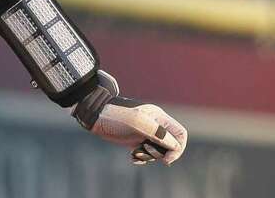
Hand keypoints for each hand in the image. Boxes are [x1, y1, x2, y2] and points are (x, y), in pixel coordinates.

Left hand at [72, 71, 187, 165]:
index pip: (180, 134)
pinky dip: (141, 158)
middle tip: (144, 151)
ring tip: (135, 153)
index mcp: (158, 118)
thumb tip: (173, 146)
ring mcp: (145, 133)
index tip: (166, 159)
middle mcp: (154, 125)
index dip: (178, 148)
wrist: (94, 116)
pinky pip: (146, 154)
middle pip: (170, 145)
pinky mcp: (135, 140)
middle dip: (160, 153)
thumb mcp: (137, 122)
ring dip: (149, 156)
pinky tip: (132, 157)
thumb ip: (157, 133)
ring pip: (158, 151)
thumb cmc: (115, 116)